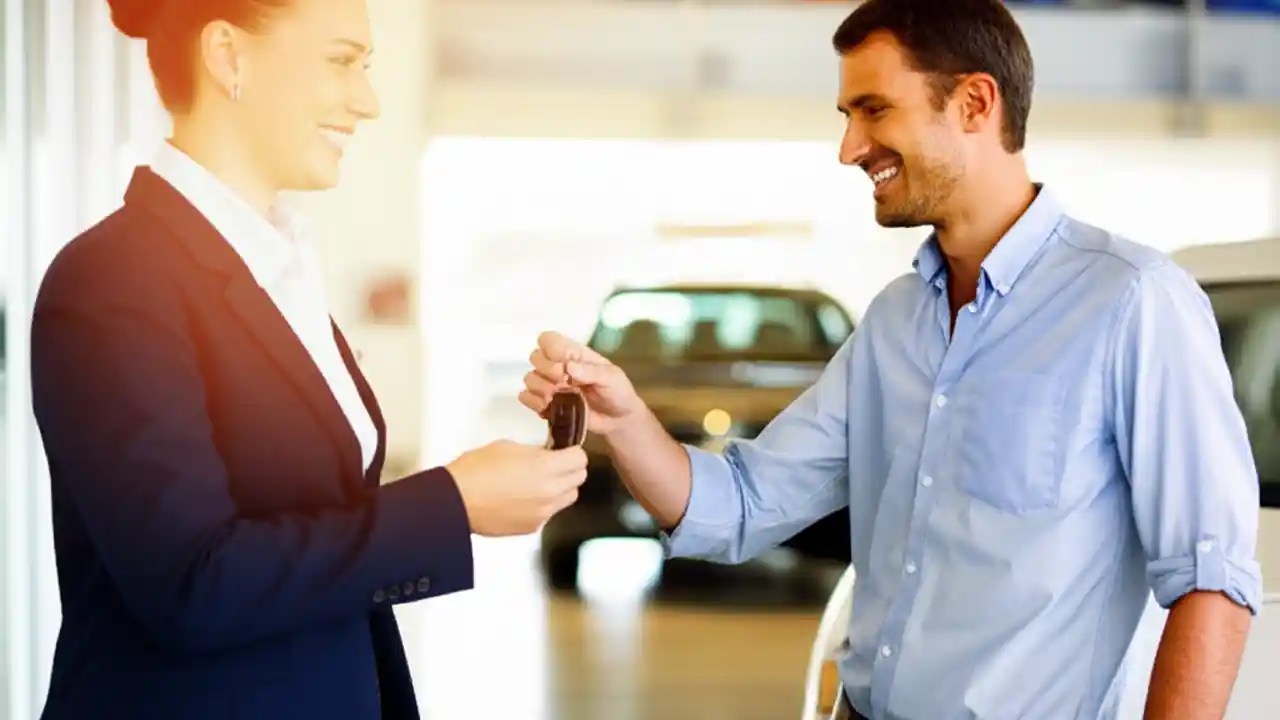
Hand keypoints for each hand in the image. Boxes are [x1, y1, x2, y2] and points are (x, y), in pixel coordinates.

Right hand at [445, 440, 586, 536]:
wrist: (455, 501)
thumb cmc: (474, 472)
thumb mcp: (508, 447)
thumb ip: (535, 452)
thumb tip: (545, 455)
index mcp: (545, 468)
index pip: (580, 459)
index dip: (572, 452)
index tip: (565, 451)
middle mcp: (549, 493)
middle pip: (579, 479)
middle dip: (570, 469)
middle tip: (556, 463)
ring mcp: (542, 513)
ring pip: (568, 498)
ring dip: (561, 488)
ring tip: (540, 481)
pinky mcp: (532, 527)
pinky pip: (550, 513)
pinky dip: (544, 504)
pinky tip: (525, 497)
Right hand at [519, 331, 645, 436]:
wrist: (618, 420)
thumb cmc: (618, 393)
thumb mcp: (612, 378)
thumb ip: (592, 372)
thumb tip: (569, 366)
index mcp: (574, 353)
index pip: (549, 339)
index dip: (551, 349)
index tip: (564, 366)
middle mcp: (559, 365)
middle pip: (535, 357)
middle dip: (548, 371)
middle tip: (566, 383)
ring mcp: (551, 384)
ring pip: (529, 378)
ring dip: (541, 389)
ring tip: (559, 398)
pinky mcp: (546, 403)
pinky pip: (526, 398)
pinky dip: (534, 403)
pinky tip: (549, 407)